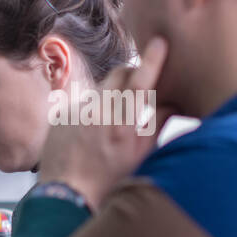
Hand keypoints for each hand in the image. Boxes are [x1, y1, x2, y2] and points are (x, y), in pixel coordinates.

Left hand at [38, 36, 174, 209]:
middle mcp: (97, 113)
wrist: (67, 194)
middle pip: (119, 73)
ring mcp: (76, 113)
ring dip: (112, 93)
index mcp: (122, 124)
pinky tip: (92, 130)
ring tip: (113, 119)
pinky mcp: (61, 116)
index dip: (153, 59)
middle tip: (139, 88)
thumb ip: (158, 123)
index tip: (159, 42)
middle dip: (132, 73)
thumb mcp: (142, 155)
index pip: (141, 81)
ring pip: (101, 87)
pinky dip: (92, 109)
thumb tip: (175, 101)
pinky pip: (82, 102)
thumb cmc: (109, 179)